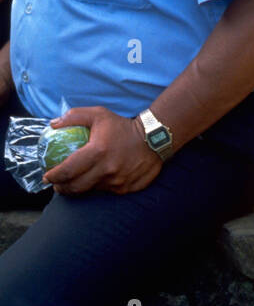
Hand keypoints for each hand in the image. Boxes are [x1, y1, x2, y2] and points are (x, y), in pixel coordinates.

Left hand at [43, 106, 163, 194]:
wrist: (154, 138)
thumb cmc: (123, 126)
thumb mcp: (99, 114)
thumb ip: (74, 116)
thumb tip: (53, 124)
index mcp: (98, 152)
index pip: (68, 170)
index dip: (54, 176)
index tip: (47, 176)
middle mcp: (107, 170)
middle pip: (76, 187)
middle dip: (62, 187)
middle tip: (57, 184)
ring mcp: (117, 182)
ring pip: (91, 190)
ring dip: (79, 188)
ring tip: (73, 183)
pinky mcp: (126, 189)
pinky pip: (106, 191)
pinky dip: (98, 186)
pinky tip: (95, 180)